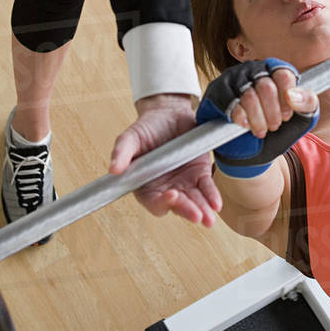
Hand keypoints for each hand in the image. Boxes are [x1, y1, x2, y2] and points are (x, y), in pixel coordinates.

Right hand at [110, 93, 221, 227]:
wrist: (167, 113)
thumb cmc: (146, 128)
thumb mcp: (130, 138)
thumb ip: (122, 153)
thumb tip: (113, 169)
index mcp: (146, 184)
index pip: (153, 201)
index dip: (162, 202)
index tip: (170, 196)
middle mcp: (166, 187)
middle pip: (176, 205)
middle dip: (186, 210)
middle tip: (197, 215)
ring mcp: (184, 182)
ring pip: (194, 200)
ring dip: (202, 209)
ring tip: (209, 217)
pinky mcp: (199, 173)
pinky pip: (206, 187)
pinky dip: (211, 195)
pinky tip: (216, 203)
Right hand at [200, 59, 319, 178]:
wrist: (252, 153)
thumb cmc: (277, 132)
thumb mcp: (301, 119)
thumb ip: (309, 103)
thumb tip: (293, 95)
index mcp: (275, 71)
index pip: (283, 73)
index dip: (287, 98)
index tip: (287, 115)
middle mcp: (253, 70)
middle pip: (266, 86)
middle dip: (273, 112)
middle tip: (274, 126)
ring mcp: (233, 79)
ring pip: (248, 95)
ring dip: (258, 120)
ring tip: (260, 130)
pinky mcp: (216, 92)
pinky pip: (229, 103)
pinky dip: (241, 119)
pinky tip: (244, 126)